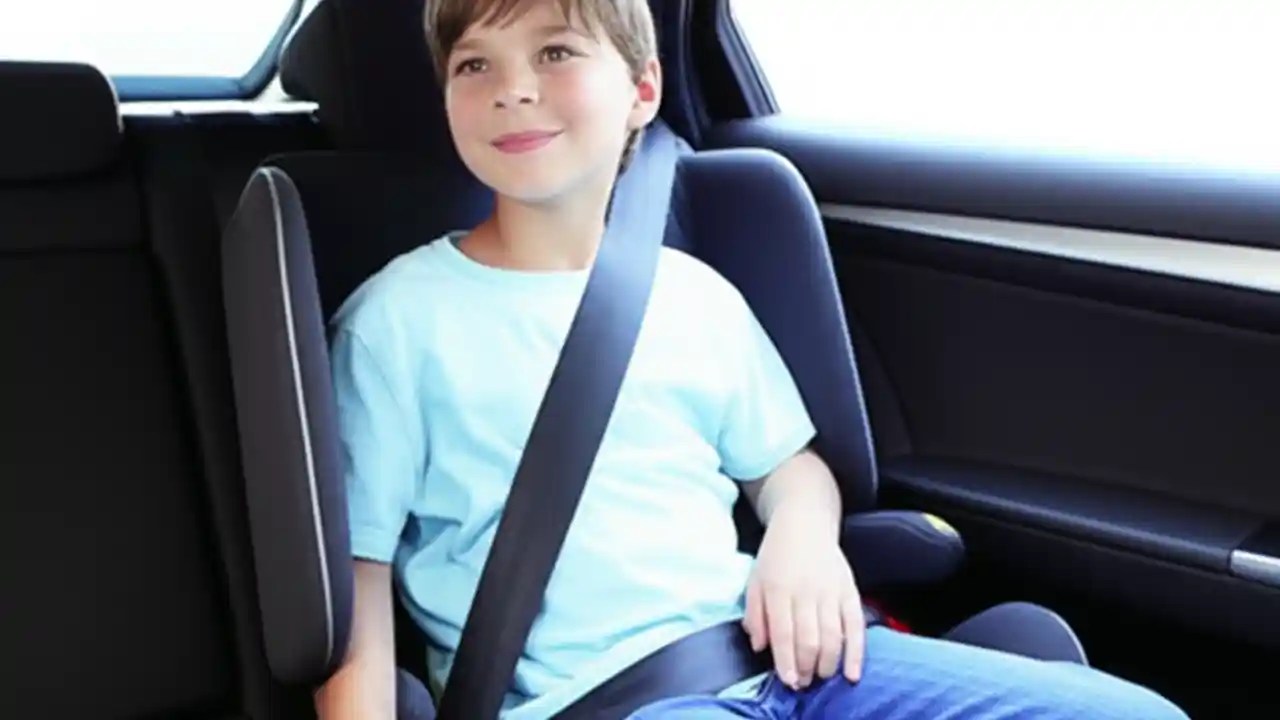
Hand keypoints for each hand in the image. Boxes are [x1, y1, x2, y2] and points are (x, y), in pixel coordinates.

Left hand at [742, 509, 864, 689]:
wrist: (804, 523)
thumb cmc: (776, 556)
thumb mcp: (754, 580)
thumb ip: (755, 615)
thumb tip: (760, 646)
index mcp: (778, 588)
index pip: (784, 633)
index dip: (786, 661)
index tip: (788, 681)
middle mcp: (806, 590)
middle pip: (810, 639)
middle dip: (807, 668)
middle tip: (803, 683)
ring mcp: (831, 591)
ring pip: (833, 636)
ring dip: (828, 664)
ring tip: (820, 677)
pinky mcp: (850, 590)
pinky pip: (856, 625)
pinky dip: (856, 652)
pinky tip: (852, 672)